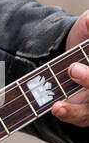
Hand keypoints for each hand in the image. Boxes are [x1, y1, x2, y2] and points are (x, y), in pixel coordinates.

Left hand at [57, 10, 88, 127]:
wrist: (69, 49)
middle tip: (73, 69)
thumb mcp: (87, 25)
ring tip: (59, 106)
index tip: (83, 60)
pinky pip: (81, 117)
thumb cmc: (86, 35)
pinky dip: (70, 114)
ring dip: (77, 110)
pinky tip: (57, 108)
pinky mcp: (86, 111)